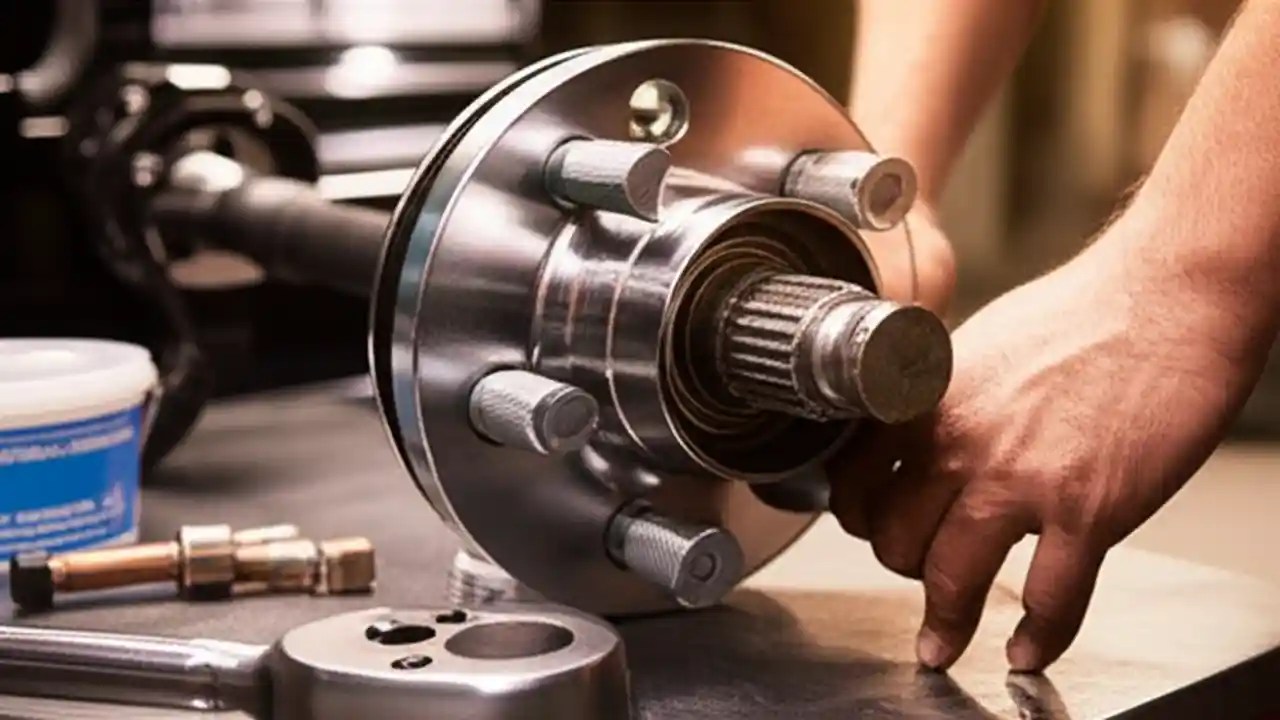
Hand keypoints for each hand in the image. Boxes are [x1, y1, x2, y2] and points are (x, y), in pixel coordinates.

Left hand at [829, 221, 1269, 671]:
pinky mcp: (1087, 509)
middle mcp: (959, 445)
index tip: (871, 529)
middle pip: (894, 541)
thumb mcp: (976, 347)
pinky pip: (1051, 600)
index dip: (857, 516)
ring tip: (942, 641)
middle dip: (902, 566)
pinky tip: (1027, 649)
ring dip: (944, 622)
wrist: (1166, 297)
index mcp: (926, 404)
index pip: (853, 482)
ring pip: (950, 578)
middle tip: (921, 572)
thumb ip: (941, 402)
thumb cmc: (1080, 313)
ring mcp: (1020, 481)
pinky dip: (1037, 638)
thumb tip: (920, 436)